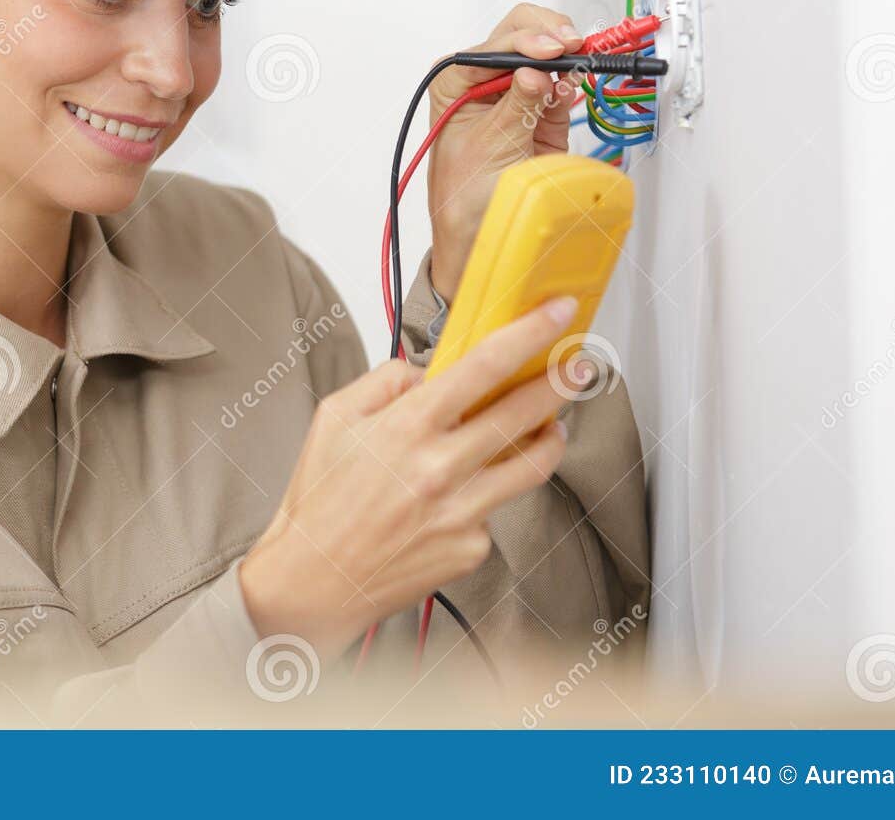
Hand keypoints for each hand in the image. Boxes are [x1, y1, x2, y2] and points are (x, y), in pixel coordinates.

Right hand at [238, 295, 578, 659]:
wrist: (316, 580)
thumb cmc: (319, 500)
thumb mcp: (333, 418)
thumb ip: (382, 382)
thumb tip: (423, 373)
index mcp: (407, 427)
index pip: (483, 366)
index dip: (529, 334)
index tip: (556, 314)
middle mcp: (441, 468)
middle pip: (524, 413)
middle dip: (561, 382)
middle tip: (578, 367)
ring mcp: (462, 512)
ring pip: (533, 465)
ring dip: (551, 437)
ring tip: (552, 425)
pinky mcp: (471, 547)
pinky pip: (495, 510)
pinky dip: (487, 494)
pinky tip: (464, 495)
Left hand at [426, 3, 583, 302]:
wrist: (478, 230)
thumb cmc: (464, 193)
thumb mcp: (490, 147)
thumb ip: (517, 108)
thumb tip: (536, 73)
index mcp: (455, 81)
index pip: (494, 45)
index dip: (526, 40)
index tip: (551, 51)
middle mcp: (483, 79)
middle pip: (522, 32)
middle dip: (549, 35)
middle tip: (571, 47)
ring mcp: (515, 91)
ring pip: (548, 52)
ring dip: (565, 55)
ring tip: (577, 65)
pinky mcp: (543, 110)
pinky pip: (562, 84)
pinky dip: (571, 81)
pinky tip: (573, 86)